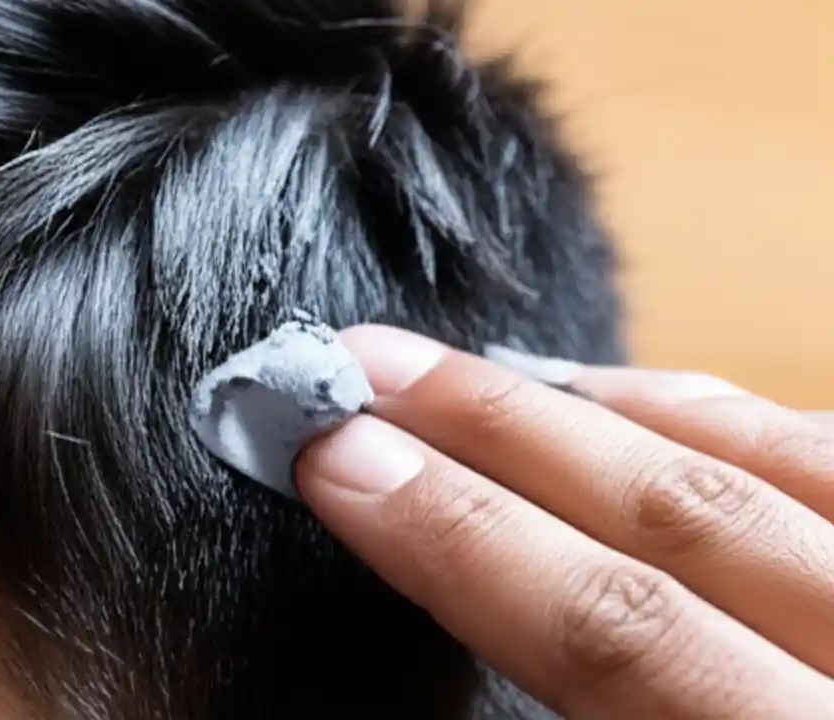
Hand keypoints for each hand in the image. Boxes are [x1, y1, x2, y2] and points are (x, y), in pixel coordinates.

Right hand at [295, 326, 833, 718]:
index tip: (342, 459)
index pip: (618, 636)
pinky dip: (729, 419)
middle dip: (498, 433)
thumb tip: (469, 636)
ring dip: (605, 411)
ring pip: (779, 464)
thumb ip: (591, 716)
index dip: (462, 535)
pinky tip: (646, 404)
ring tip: (473, 376)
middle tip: (367, 369)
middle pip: (684, 522)